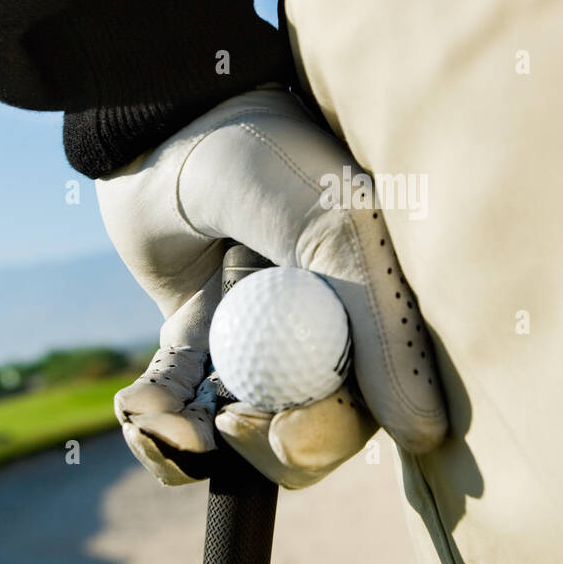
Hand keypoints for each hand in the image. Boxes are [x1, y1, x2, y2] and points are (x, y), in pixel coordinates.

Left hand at [96, 87, 447, 486]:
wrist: (156, 118)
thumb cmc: (258, 155)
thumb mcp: (334, 228)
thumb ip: (383, 329)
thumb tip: (423, 436)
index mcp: (370, 307)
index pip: (370, 409)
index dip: (325, 435)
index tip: (279, 423)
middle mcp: (321, 330)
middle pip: (305, 436)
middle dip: (258, 444)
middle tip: (219, 417)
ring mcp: (256, 339)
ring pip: (239, 436)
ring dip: (192, 444)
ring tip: (157, 417)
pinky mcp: (194, 344)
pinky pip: (182, 412)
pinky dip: (157, 422)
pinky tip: (139, 406)